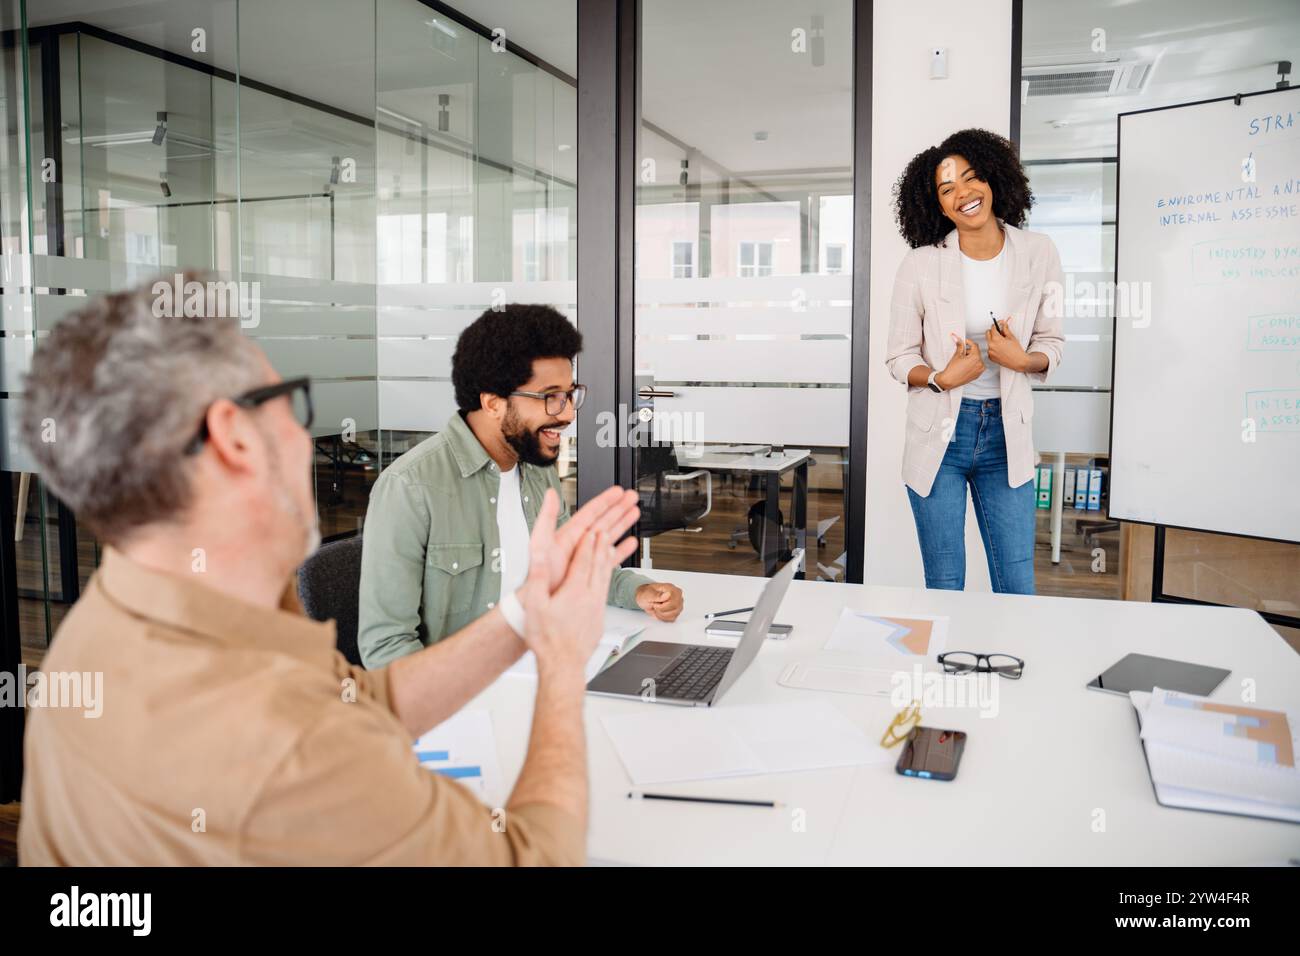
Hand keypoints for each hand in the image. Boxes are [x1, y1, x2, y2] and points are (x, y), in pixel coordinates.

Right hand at [519, 490, 629, 674]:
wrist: (563, 666)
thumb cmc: (547, 640)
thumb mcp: (536, 606)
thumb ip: (539, 579)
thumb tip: (541, 556)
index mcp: (574, 591)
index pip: (584, 559)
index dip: (589, 542)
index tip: (593, 528)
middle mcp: (590, 597)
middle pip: (600, 564)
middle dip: (603, 544)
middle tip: (608, 528)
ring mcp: (597, 608)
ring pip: (606, 576)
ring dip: (609, 558)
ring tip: (612, 545)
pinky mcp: (600, 618)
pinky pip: (607, 590)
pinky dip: (608, 577)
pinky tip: (607, 576)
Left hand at [544, 486, 639, 594]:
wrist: (542, 602)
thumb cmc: (538, 576)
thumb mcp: (541, 543)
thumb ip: (547, 517)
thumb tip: (550, 494)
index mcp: (569, 534)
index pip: (591, 512)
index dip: (605, 500)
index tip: (618, 491)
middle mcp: (579, 543)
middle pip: (603, 520)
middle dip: (619, 507)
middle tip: (632, 497)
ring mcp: (586, 557)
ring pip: (608, 536)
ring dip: (622, 524)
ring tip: (635, 512)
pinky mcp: (591, 571)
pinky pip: (609, 557)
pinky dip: (621, 549)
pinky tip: (630, 543)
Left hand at [635, 582, 683, 621]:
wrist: (645, 598)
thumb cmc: (646, 594)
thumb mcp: (648, 594)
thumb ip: (657, 595)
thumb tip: (668, 594)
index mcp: (672, 588)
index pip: (673, 601)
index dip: (662, 606)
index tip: (654, 603)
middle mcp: (677, 595)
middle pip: (675, 608)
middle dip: (661, 610)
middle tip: (655, 605)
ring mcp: (678, 604)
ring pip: (673, 615)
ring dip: (662, 614)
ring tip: (657, 608)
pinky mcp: (676, 611)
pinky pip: (672, 619)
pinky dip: (663, 617)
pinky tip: (659, 612)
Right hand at [936, 333, 984, 388]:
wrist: (949, 380)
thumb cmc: (952, 370)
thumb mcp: (957, 355)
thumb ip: (960, 345)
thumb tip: (958, 338)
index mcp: (976, 358)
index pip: (975, 345)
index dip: (969, 342)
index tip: (965, 342)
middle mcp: (980, 364)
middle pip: (976, 352)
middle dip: (969, 351)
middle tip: (962, 352)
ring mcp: (980, 370)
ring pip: (977, 359)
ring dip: (971, 357)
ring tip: (963, 360)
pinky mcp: (978, 374)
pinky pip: (977, 366)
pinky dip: (973, 364)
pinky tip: (965, 365)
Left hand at [986, 318, 1027, 370]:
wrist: (1018, 361)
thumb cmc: (1016, 351)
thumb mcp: (1011, 337)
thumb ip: (1006, 329)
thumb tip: (1004, 324)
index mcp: (996, 339)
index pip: (992, 328)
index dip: (996, 325)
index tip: (998, 324)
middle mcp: (991, 345)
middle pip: (987, 334)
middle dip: (993, 331)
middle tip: (999, 332)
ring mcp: (990, 352)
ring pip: (989, 342)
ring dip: (993, 340)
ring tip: (1002, 343)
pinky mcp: (990, 357)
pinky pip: (990, 350)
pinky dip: (993, 348)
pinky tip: (1001, 349)